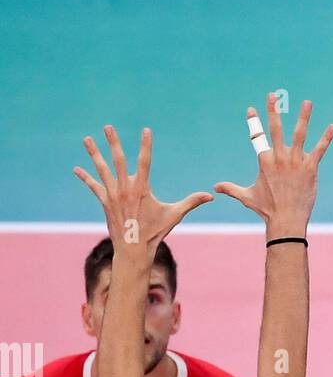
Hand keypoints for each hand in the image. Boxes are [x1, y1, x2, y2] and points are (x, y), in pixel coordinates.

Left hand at [74, 127, 212, 257]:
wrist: (133, 250)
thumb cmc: (155, 232)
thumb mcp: (174, 215)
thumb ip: (192, 202)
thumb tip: (212, 196)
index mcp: (142, 189)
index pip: (145, 161)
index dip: (146, 145)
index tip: (146, 130)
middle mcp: (125, 189)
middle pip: (118, 160)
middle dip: (113, 142)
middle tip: (108, 126)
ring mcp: (113, 195)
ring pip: (102, 170)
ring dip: (94, 153)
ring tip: (87, 139)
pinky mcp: (105, 202)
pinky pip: (93, 187)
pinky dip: (85, 178)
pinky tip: (76, 169)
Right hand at [215, 94, 332, 236]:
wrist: (286, 220)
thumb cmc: (266, 210)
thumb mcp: (246, 197)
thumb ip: (231, 189)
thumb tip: (215, 188)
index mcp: (264, 161)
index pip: (256, 136)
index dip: (253, 122)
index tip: (250, 109)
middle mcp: (279, 157)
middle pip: (276, 128)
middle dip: (273, 110)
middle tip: (273, 95)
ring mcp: (295, 161)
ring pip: (300, 134)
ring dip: (303, 117)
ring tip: (307, 102)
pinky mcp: (310, 168)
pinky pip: (319, 149)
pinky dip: (326, 137)